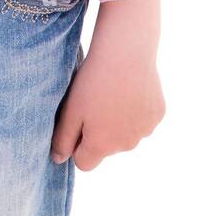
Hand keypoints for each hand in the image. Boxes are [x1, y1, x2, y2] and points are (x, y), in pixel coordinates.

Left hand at [50, 42, 165, 170]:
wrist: (126, 52)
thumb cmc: (94, 80)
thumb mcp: (71, 109)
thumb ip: (63, 139)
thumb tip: (59, 160)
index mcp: (102, 146)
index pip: (84, 163)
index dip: (77, 145)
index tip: (77, 122)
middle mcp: (127, 145)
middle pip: (106, 148)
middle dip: (99, 132)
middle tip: (95, 101)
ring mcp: (145, 131)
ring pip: (126, 134)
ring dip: (118, 122)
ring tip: (112, 92)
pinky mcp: (158, 115)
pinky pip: (142, 120)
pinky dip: (135, 110)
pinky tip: (130, 88)